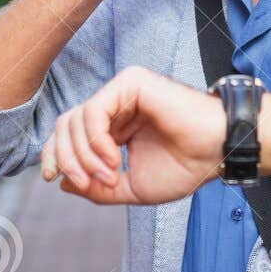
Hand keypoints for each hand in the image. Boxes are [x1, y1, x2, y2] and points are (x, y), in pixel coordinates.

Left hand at [41, 67, 225, 204]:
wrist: (218, 152)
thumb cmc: (186, 167)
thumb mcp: (132, 188)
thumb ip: (97, 188)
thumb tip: (63, 184)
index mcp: (115, 127)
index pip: (69, 133)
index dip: (54, 154)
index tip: (52, 178)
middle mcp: (115, 106)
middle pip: (65, 125)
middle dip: (66, 158)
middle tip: (86, 182)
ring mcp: (121, 92)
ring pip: (75, 119)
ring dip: (84, 155)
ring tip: (109, 175)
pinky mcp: (130, 83)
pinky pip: (94, 110)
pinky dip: (95, 140)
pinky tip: (113, 158)